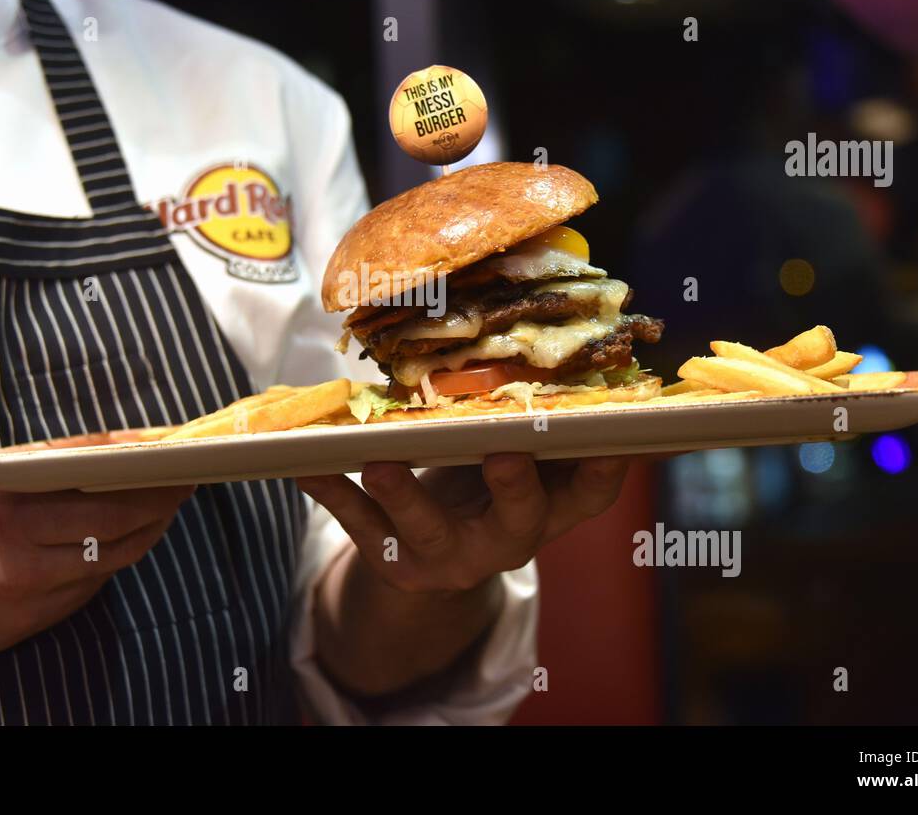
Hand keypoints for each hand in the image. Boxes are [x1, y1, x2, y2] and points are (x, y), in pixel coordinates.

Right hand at [0, 443, 195, 667]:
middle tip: (181, 485)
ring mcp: (22, 603)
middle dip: (160, 507)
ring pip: (106, 567)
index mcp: (9, 511)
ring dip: (137, 537)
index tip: (178, 460)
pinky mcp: (17, 630)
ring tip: (156, 510)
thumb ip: (24, 466)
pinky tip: (108, 544)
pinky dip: (98, 566)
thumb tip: (83, 456)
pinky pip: (77, 595)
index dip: (150, 477)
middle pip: (120, 534)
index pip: (106, 492)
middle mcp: (23, 561)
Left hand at [298, 453, 630, 594]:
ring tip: (381, 462)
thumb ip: (549, 426)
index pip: (590, 496)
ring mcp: (449, 557)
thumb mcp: (528, 464)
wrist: (438, 559)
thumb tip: (583, 353)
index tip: (611, 440)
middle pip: (520, 521)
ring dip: (406, 494)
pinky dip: (333, 495)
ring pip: (429, 529)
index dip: (604, 471)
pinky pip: (361, 528)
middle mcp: (507, 540)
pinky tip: (306, 466)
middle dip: (513, 488)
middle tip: (504, 453)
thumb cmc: (490, 485)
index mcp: (549, 509)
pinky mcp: (397, 563)